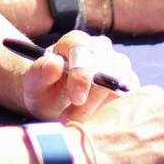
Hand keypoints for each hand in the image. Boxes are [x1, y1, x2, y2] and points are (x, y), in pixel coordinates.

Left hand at [22, 31, 138, 121]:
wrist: (54, 101)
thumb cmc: (43, 90)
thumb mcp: (33, 84)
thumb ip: (39, 72)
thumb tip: (54, 63)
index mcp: (75, 42)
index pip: (83, 49)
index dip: (82, 74)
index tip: (75, 98)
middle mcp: (100, 48)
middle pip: (106, 67)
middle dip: (91, 98)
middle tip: (72, 119)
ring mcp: (117, 64)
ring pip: (121, 83)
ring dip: (102, 107)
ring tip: (80, 122)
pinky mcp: (128, 82)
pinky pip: (130, 96)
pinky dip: (114, 112)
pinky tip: (96, 121)